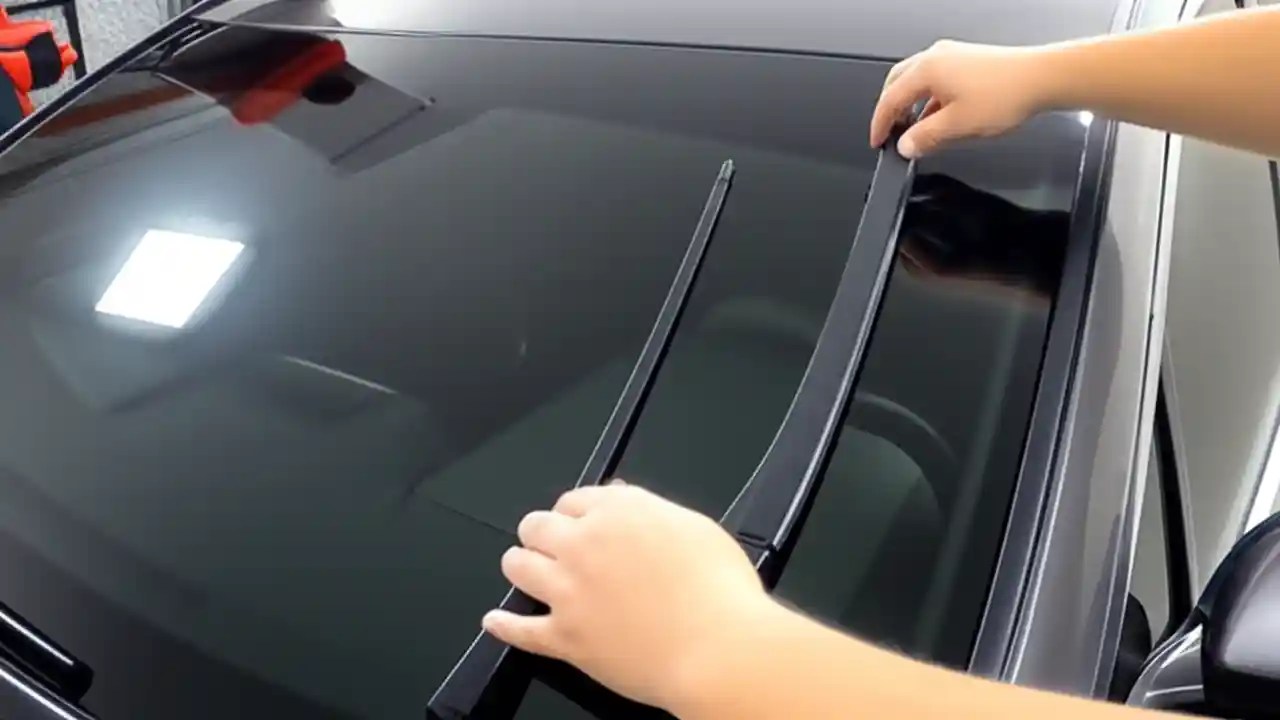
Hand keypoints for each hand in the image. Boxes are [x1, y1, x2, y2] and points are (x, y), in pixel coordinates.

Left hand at [482, 482, 773, 711]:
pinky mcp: (564, 637)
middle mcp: (585, 544)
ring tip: (524, 570)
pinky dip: (504, 625)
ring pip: (518, 566)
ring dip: (520, 566)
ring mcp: (569, 592)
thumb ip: (653, 510)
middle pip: (537, 525)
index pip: (575, 499)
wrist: (718, 651)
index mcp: (620, 512)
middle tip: (549, 545)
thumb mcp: (696, 528)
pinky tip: (495, 620)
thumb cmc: (721, 593)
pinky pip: (519, 629)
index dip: (574, 512)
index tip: (577, 521)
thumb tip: (625, 499)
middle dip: (542, 533)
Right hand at [870, 40, 1053, 158]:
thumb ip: (925, 138)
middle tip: (889, 133)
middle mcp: (937, 57)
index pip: (890, 99)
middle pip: (899, 84)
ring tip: (915, 132)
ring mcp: (954, 57)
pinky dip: (930, 100)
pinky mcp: (969, 62)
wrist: (1042, 79)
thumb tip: (906, 145)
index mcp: (927, 69)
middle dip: (890, 110)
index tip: (877, 141)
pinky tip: (939, 119)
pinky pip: (938, 81)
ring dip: (912, 106)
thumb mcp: (957, 126)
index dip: (880, 124)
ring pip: (919, 82)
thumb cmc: (1006, 94)